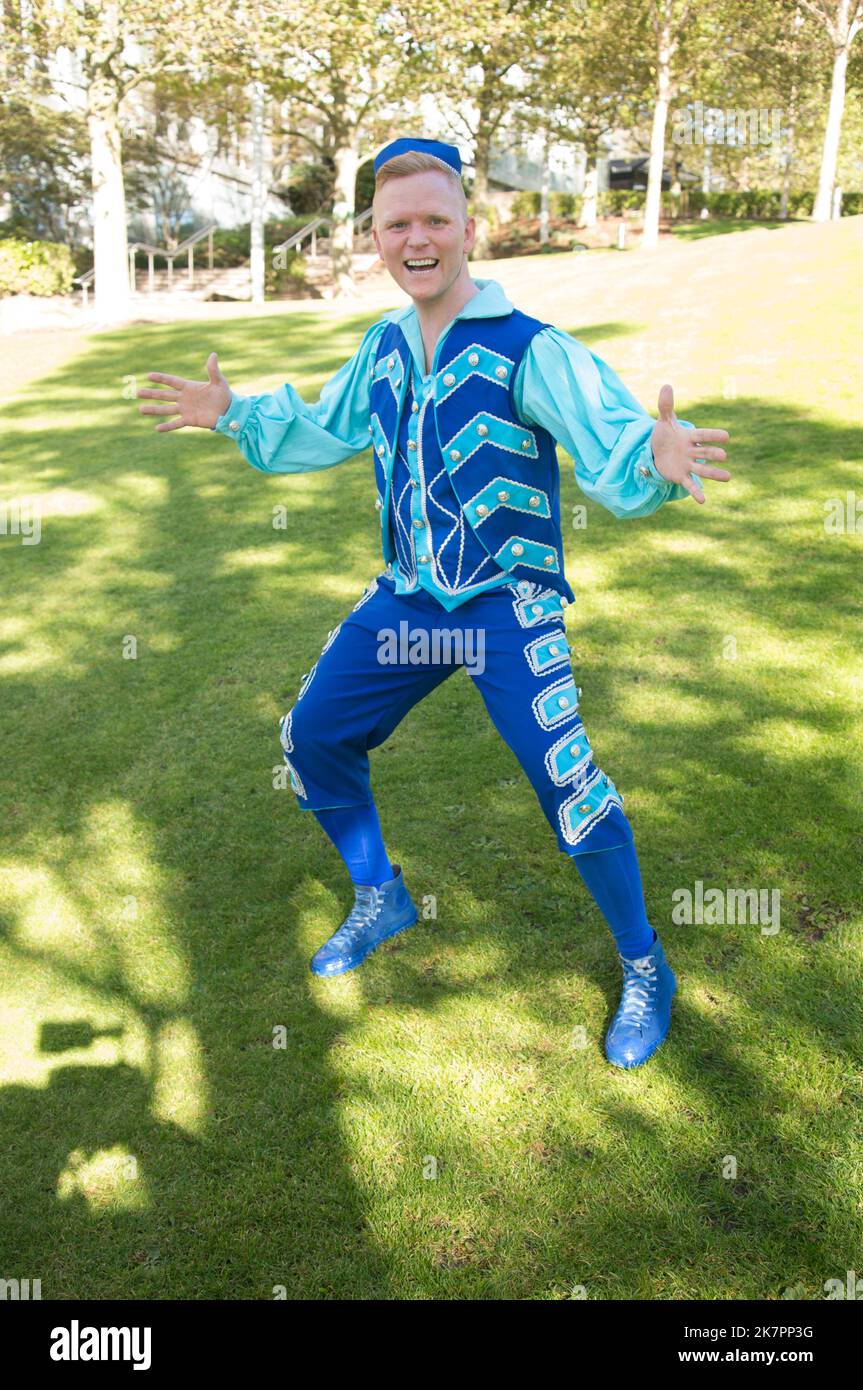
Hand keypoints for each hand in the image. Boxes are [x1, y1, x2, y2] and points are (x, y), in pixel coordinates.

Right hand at [137, 351, 231, 431]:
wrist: (229, 411)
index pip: (172, 381)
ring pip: (166, 409)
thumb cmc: (224, 395)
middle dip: (151, 394)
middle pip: (164, 395)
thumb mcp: (219, 381)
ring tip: (140, 409)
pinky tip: (157, 429)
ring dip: (154, 410)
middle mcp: (184, 398)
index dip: (161, 379)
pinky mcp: (189, 420)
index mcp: (189, 387)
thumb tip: (213, 354)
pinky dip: (167, 426)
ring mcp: (185, 410)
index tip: (149, 376)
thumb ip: (213, 370)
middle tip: (137, 392)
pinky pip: (176, 423)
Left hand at [650, 383, 730, 502]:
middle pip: (705, 453)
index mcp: (690, 437)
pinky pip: (690, 485)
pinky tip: (703, 501)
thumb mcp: (664, 421)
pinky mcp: (681, 476)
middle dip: (713, 454)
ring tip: (729, 477)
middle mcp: (692, 452)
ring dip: (714, 474)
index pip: (702, 435)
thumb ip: (666, 405)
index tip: (726, 436)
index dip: (713, 435)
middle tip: (723, 455)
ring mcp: (688, 465)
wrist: (657, 452)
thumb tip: (666, 385)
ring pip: (702, 470)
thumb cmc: (665, 435)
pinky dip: (696, 492)